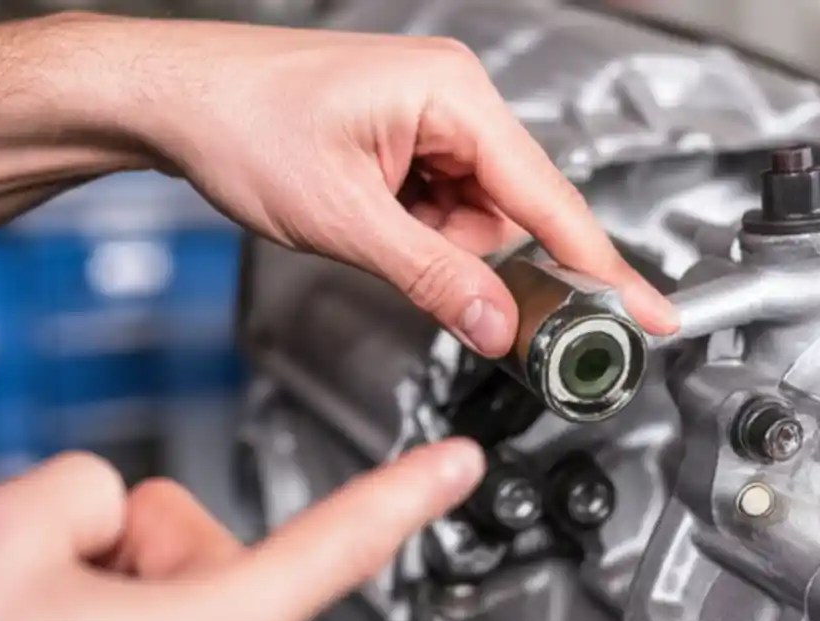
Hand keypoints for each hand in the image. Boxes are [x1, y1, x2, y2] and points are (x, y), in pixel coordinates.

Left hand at [109, 21, 678, 355]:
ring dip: (436, 248)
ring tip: (368, 230)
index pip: (551, 198)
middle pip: (513, 214)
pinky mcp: (407, 140)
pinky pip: (441, 206)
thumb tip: (497, 325)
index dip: (602, 268)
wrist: (173, 99)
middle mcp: (453, 100)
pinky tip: (368, 222)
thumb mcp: (347, 220)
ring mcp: (430, 119)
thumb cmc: (241, 122)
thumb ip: (434, 278)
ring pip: (475, 218)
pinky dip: (415, 233)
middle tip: (437, 288)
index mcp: (454, 98)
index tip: (646, 314)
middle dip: (476, 261)